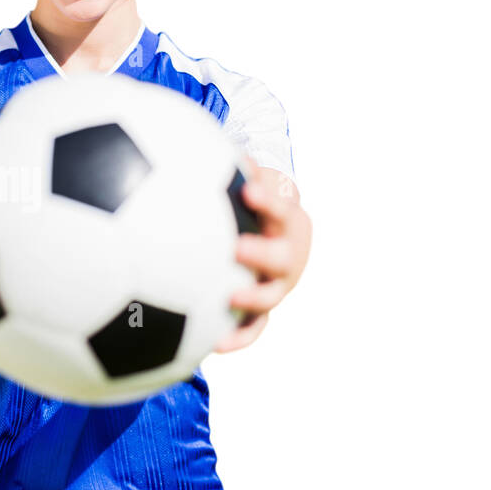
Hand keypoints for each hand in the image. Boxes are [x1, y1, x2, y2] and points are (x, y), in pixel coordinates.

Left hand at [214, 155, 312, 352]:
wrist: (270, 234)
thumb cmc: (250, 203)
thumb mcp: (248, 181)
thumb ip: (232, 168)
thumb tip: (202, 141)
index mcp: (287, 219)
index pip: (284, 206)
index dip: (270, 199)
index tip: (249, 191)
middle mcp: (288, 253)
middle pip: (285, 255)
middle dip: (264, 252)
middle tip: (238, 248)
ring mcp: (278, 283)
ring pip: (273, 295)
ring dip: (255, 298)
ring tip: (231, 298)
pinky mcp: (262, 309)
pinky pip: (254, 328)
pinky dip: (239, 338)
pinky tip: (214, 347)